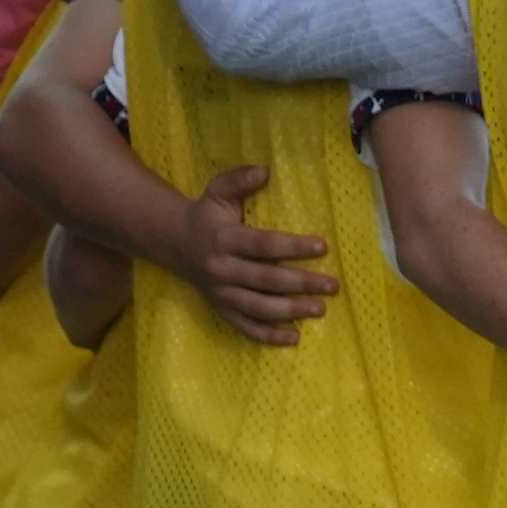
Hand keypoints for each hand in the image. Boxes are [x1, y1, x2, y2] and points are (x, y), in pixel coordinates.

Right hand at [181, 163, 334, 343]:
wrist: (174, 242)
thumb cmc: (207, 215)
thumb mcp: (218, 191)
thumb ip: (239, 180)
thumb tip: (265, 170)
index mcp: (224, 239)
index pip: (264, 245)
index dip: (293, 247)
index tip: (323, 247)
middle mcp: (221, 269)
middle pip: (266, 280)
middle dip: (301, 283)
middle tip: (333, 285)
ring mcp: (220, 293)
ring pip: (258, 307)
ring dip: (290, 311)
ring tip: (320, 308)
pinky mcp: (221, 309)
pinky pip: (245, 327)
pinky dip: (268, 336)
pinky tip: (294, 337)